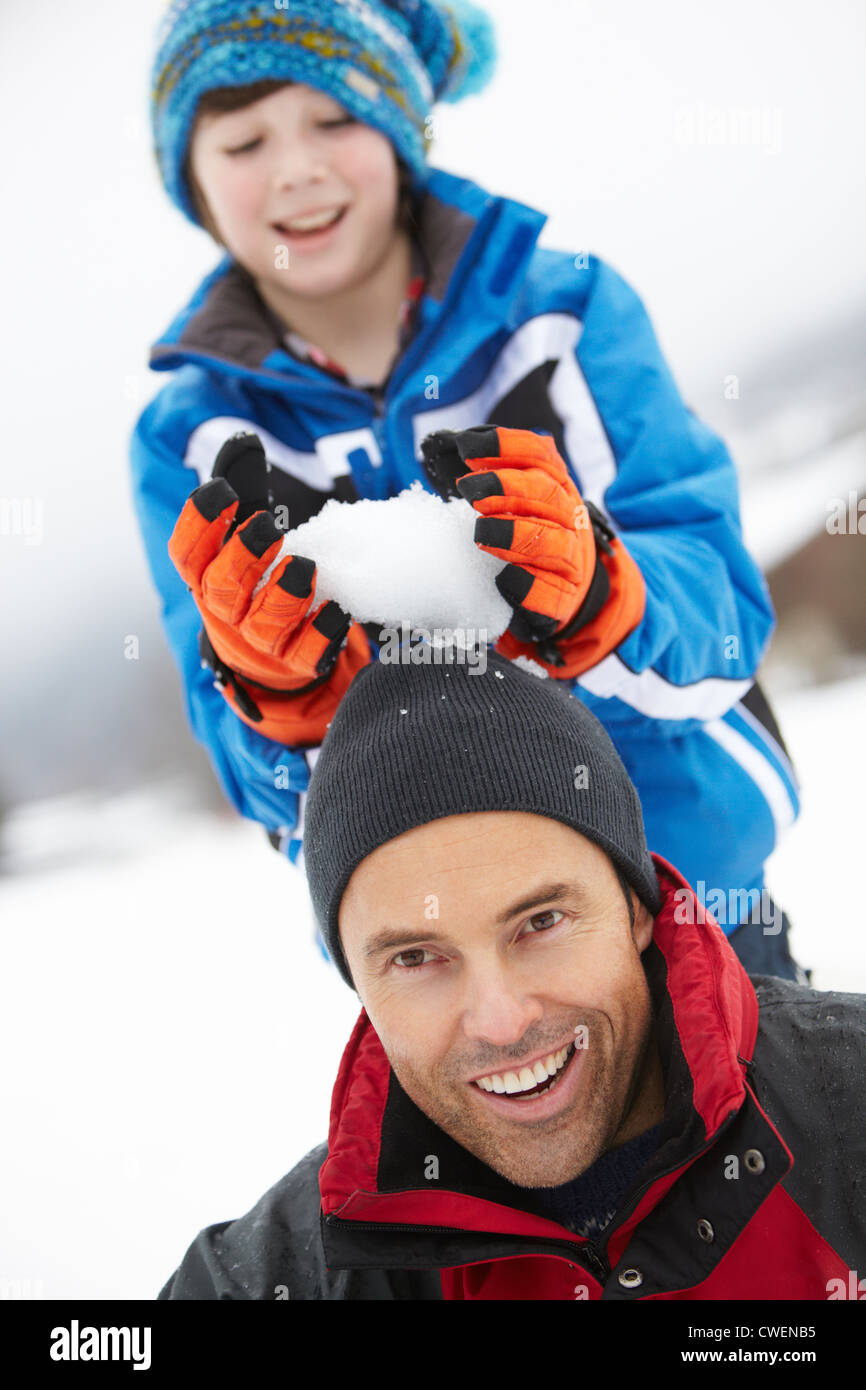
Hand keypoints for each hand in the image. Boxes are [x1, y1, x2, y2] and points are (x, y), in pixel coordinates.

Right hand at [169, 433, 369, 742]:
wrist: (274, 653)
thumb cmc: (256, 578)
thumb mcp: (245, 531)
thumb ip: (244, 487)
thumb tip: (243, 439)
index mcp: (205, 576)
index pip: (186, 554)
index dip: (198, 525)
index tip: (221, 492)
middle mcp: (227, 611)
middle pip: (221, 590)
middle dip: (243, 558)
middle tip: (267, 528)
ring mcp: (261, 641)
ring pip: (263, 626)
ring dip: (282, 596)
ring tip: (304, 567)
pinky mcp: (296, 661)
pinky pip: (306, 655)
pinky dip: (322, 634)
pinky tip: (336, 610)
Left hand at [420, 424, 644, 675]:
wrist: (566, 588)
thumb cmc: (528, 534)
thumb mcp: (514, 499)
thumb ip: (482, 472)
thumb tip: (436, 444)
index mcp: (556, 484)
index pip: (539, 454)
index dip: (505, 445)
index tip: (466, 446)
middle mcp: (568, 516)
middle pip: (546, 493)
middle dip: (506, 486)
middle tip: (467, 489)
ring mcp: (569, 558)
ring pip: (553, 542)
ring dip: (515, 534)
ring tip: (481, 532)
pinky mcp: (562, 597)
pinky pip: (550, 592)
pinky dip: (527, 585)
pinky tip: (503, 579)